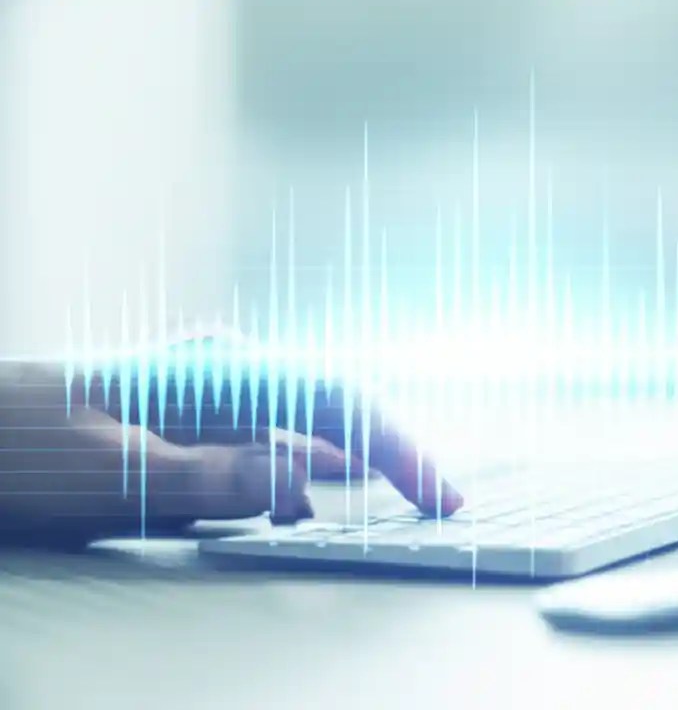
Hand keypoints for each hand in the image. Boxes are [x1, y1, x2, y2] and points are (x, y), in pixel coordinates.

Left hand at [0, 349, 461, 545]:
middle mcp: (220, 372)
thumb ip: (213, 477)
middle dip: (393, 448)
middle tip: (441, 499)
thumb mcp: (113, 476)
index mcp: (211, 373)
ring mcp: (208, 392)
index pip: (332, 398)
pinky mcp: (193, 418)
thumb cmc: (20, 450)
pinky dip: (302, 470)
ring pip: (304, 423)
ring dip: (351, 460)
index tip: (436, 493)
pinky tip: (310, 495)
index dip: (396, 445)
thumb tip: (306, 478)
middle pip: (334, 402)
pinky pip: (268, 440)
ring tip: (400, 494)